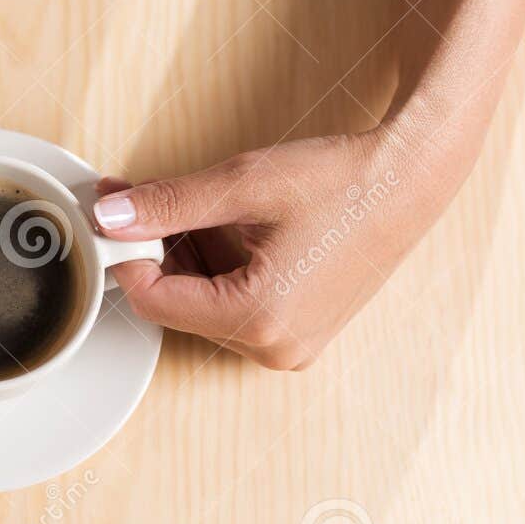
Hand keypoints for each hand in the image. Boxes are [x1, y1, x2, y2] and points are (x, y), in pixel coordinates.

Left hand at [92, 0, 524, 369]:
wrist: (414, 177)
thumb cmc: (342, 179)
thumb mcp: (242, 185)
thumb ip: (168, 205)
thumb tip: (110, 217)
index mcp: (258, 318)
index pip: (155, 299)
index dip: (127, 254)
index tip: (114, 215)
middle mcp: (273, 347)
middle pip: (179, 306)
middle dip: (156, 252)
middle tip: (139, 199)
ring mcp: (291, 345)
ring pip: (206, 306)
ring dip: (187, 258)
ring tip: (190, 204)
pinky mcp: (302, 332)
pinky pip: (238, 307)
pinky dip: (221, 269)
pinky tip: (228, 226)